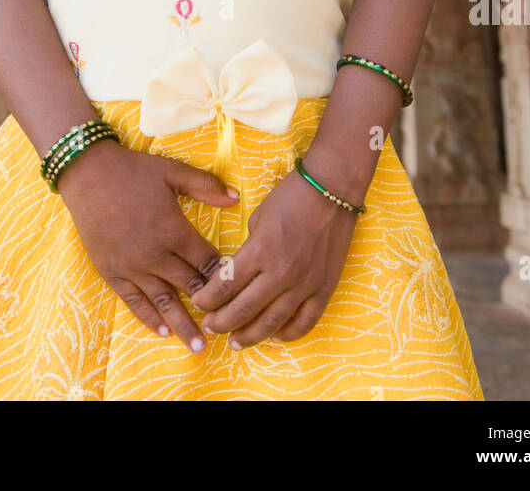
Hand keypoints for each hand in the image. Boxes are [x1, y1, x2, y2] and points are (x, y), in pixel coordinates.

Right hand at [58, 140, 238, 354]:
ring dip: (183, 325)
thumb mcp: (173, 172)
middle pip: (190, 288)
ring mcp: (132, 267)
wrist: (88, 175)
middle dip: (210, 308)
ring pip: (164, 303)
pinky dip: (149, 318)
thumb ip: (206, 186)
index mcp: (174, 231)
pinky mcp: (112, 272)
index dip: (224, 276)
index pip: (207, 262)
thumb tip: (236, 199)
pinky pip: (134, 301)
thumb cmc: (133, 171)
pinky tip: (163, 331)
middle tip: (227, 328)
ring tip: (199, 347)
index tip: (238, 290)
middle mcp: (155, 255)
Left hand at [191, 163, 358, 347]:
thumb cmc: (291, 196)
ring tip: (235, 341)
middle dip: (220, 322)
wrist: (332, 188)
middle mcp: (281, 272)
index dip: (206, 300)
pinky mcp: (324, 289)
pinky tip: (274, 336)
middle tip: (209, 326)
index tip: (197, 303)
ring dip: (249, 335)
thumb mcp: (258, 218)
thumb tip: (239, 273)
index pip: (225, 286)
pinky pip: (305, 322)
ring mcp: (305, 284)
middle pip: (243, 310)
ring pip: (272, 323)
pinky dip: (287, 334)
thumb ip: (248, 250)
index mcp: (260, 250)